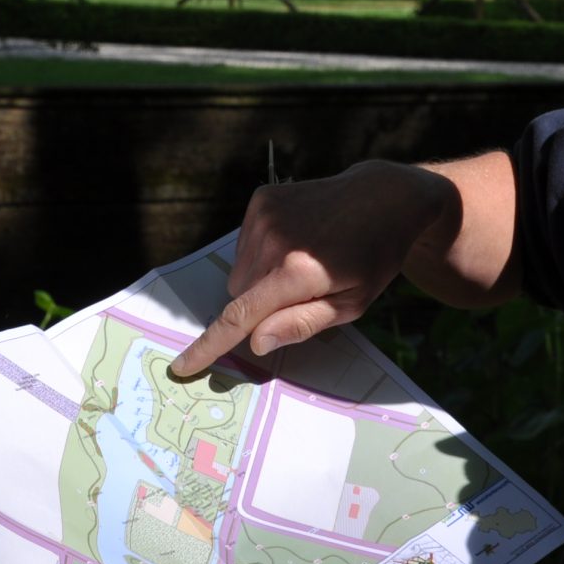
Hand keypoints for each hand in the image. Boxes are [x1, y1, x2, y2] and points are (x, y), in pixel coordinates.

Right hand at [170, 162, 455, 377]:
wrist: (381, 199)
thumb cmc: (371, 259)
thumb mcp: (351, 304)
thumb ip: (301, 324)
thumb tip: (256, 343)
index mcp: (299, 272)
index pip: (241, 316)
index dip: (209, 345)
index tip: (182, 365)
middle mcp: (275, 241)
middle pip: (239, 295)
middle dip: (260, 304)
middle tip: (301, 291)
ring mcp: (265, 216)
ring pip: (239, 271)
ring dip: (260, 277)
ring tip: (302, 260)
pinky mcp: (261, 200)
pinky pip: (243, 245)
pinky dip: (261, 251)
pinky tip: (295, 240)